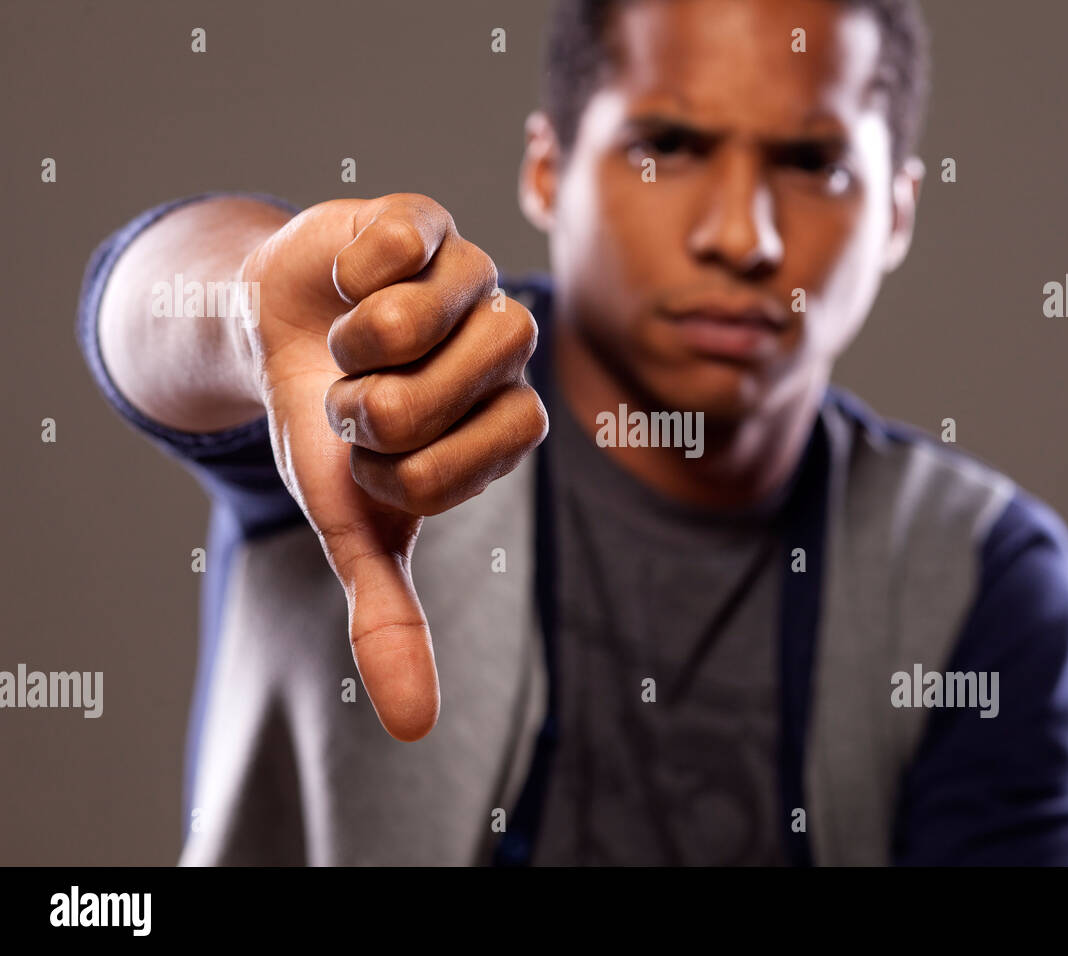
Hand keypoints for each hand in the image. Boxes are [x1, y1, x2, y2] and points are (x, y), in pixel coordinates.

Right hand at [235, 193, 546, 740]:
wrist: (279, 333)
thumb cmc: (330, 433)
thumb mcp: (354, 528)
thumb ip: (389, 618)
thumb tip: (417, 730)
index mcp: (507, 424)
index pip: (460, 468)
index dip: (388, 468)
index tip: (370, 455)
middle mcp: (509, 351)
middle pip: (442, 397)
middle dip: (366, 409)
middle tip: (354, 395)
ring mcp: (474, 279)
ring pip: (412, 321)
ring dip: (350, 347)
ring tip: (349, 341)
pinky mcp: (429, 220)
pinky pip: (397, 244)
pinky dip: (344, 273)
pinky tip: (347, 279)